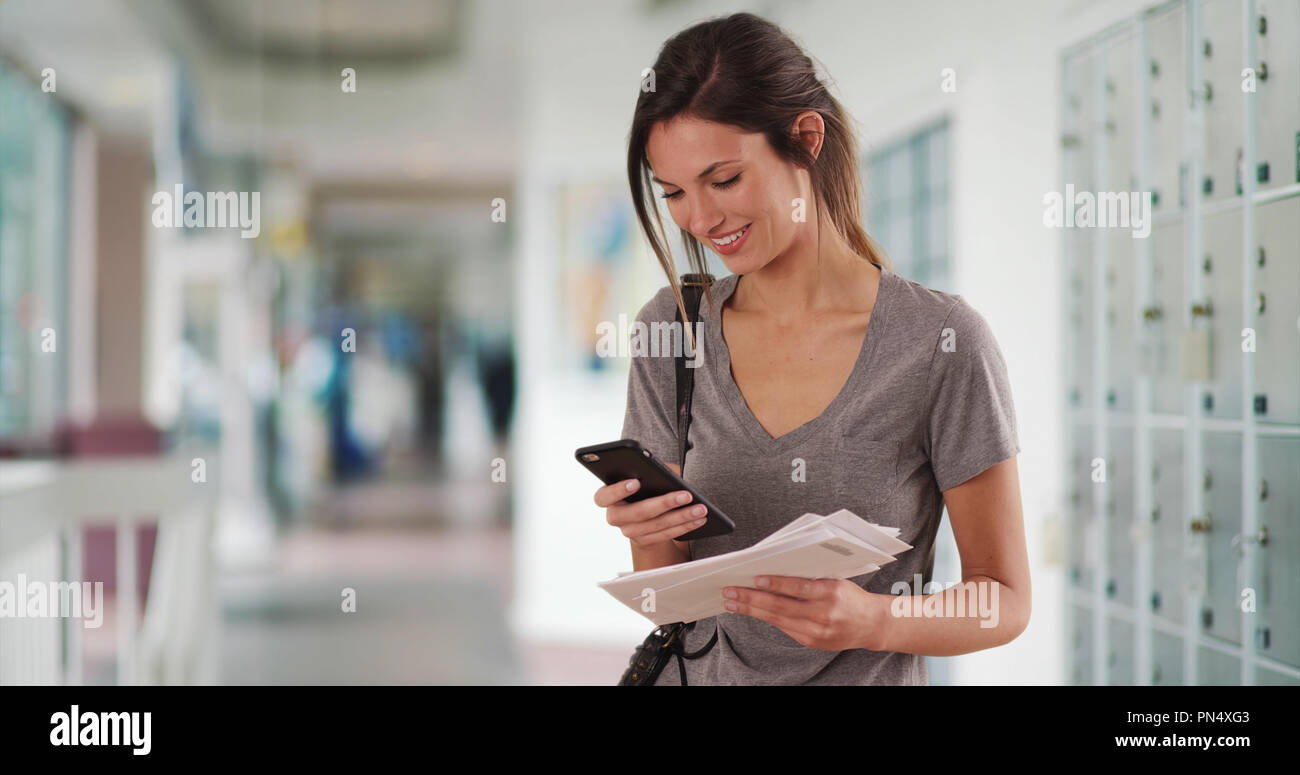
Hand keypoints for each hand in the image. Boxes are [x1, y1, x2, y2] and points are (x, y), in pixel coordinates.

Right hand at [594, 477, 707, 548]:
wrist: (645, 513)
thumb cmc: (645, 485)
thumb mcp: (646, 474)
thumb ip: (651, 471)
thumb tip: (669, 475)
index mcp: (608, 497)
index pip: (603, 496)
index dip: (617, 490)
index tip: (636, 482)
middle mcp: (615, 517)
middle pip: (637, 513)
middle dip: (664, 504)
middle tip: (686, 495)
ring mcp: (629, 532)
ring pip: (656, 526)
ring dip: (681, 517)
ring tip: (701, 508)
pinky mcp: (645, 542)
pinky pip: (666, 535)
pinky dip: (685, 526)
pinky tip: (699, 518)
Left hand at [722, 576, 886, 650]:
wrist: (871, 624)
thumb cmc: (851, 597)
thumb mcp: (835, 580)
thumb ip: (809, 578)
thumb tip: (774, 570)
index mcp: (831, 593)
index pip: (799, 588)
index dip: (776, 584)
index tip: (755, 578)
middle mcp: (824, 614)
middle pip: (781, 606)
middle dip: (752, 598)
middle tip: (730, 591)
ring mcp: (817, 631)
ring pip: (777, 619)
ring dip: (751, 610)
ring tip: (733, 602)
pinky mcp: (811, 641)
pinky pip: (783, 628)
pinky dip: (765, 618)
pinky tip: (752, 611)